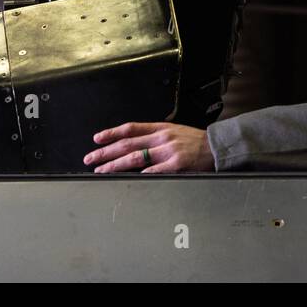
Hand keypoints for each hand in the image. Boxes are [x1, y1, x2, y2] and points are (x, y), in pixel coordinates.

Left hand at [84, 122, 214, 173]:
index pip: (131, 128)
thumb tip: (134, 143)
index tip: (97, 139)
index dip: (112, 133)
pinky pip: (155, 169)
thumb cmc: (195, 141)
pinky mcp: (176, 164)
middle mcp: (161, 138)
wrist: (216, 146)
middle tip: (91, 158)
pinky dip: (142, 173)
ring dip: (116, 165)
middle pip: (127, 144)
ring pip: (135, 157)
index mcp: (160, 128)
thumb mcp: (174, 131)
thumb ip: (155, 136)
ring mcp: (168, 151)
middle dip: (106, 152)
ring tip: (102, 170)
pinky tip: (129, 177)